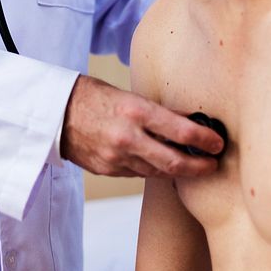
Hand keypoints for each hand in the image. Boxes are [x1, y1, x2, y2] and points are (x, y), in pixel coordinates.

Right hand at [61, 75, 223, 177]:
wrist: (53, 113)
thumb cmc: (91, 96)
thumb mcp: (127, 96)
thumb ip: (155, 112)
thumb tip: (188, 122)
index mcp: (134, 112)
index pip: (180, 131)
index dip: (205, 140)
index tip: (218, 143)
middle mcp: (127, 137)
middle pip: (174, 161)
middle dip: (199, 166)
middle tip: (213, 164)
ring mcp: (116, 157)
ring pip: (157, 172)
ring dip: (176, 170)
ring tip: (191, 165)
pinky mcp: (107, 170)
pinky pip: (138, 174)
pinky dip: (152, 169)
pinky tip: (159, 164)